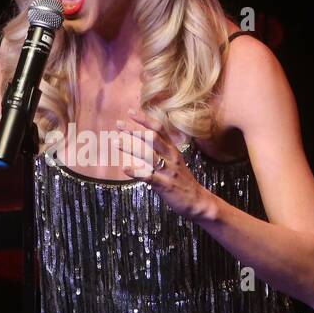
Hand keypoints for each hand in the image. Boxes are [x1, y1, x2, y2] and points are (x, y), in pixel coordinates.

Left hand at [115, 108, 218, 222]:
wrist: (197, 201)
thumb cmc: (182, 181)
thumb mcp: (174, 161)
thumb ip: (161, 151)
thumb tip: (145, 139)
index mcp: (173, 149)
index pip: (159, 128)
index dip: (144, 119)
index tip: (130, 111)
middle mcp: (171, 157)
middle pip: (152, 138)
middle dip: (134, 130)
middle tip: (118, 124)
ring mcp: (168, 170)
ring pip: (149, 155)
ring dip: (131, 147)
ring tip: (116, 142)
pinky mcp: (165, 185)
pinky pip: (149, 176)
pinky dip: (136, 171)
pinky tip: (124, 168)